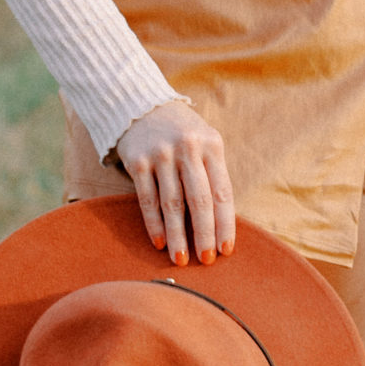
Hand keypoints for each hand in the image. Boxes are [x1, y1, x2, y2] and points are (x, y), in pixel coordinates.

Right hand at [115, 100, 235, 265]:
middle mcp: (188, 148)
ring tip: (181, 259)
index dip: (225, 223)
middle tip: (206, 260)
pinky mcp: (138, 160)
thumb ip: (212, 174)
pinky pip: (147, 199)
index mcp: (211, 145)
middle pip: (199, 200)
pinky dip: (154, 224)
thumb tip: (220, 224)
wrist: (142, 105)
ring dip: (177, 235)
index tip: (226, 250)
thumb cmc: (181, 133)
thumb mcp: (204, 142)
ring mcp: (161, 154)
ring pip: (172, 203)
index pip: (222, 191)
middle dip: (204, 234)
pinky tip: (160, 242)